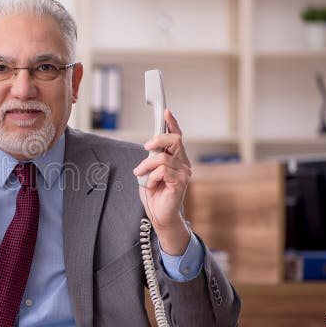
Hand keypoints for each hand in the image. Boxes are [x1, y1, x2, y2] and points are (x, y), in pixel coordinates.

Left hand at [133, 109, 191, 255]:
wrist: (159, 215)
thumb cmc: (154, 194)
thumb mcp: (149, 172)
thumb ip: (151, 159)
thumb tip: (150, 148)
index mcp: (176, 158)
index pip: (177, 136)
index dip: (172, 123)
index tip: (166, 111)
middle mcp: (183, 163)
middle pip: (174, 140)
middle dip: (157, 139)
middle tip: (145, 148)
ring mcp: (184, 172)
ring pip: (163, 157)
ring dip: (147, 166)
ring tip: (141, 175)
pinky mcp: (180, 182)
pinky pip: (162, 170)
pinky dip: (152, 176)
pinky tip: (151, 184)